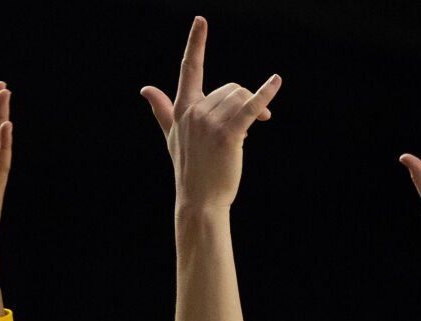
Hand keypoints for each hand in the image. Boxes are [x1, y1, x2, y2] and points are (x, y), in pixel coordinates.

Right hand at [141, 17, 281, 211]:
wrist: (200, 200)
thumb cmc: (189, 170)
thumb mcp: (172, 136)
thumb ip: (162, 110)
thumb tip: (145, 89)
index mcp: (183, 109)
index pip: (189, 69)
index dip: (196, 43)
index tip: (201, 20)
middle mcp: (194, 112)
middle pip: (229, 88)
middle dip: (240, 105)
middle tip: (245, 130)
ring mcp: (210, 122)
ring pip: (241, 97)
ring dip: (251, 111)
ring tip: (245, 135)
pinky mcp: (229, 134)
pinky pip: (251, 105)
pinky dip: (265, 94)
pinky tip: (276, 82)